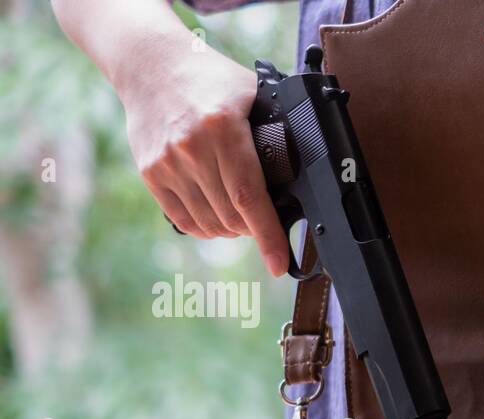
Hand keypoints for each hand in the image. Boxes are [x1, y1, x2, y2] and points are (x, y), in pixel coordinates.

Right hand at [118, 39, 287, 275]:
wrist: (151, 64)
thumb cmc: (210, 79)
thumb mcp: (253, 93)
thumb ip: (276, 130)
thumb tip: (307, 172)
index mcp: (223, 129)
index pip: (250, 197)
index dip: (268, 236)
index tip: (279, 263)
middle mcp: (192, 149)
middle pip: (231, 217)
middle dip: (253, 229)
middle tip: (262, 220)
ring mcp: (167, 163)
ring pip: (209, 224)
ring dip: (231, 230)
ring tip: (241, 217)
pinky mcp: (150, 173)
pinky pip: (183, 220)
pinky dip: (206, 228)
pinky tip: (217, 217)